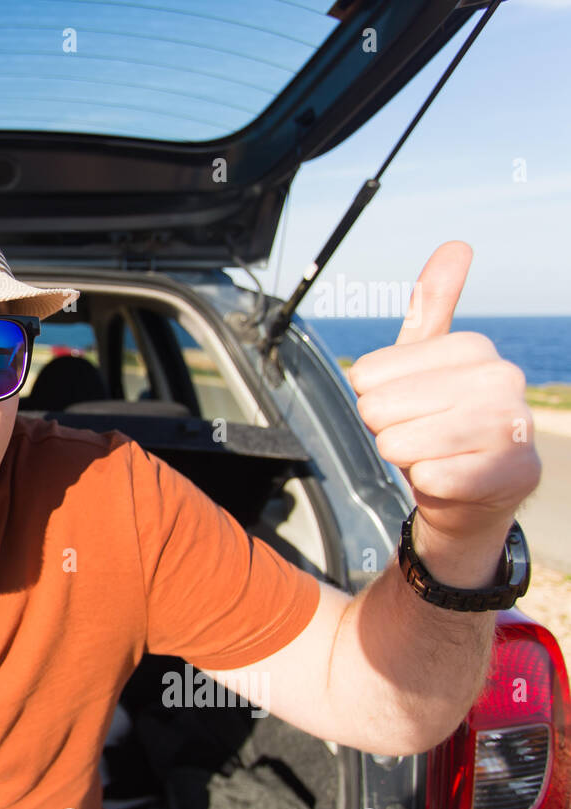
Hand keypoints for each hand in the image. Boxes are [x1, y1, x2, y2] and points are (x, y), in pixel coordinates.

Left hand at [347, 242, 540, 551]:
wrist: (474, 493)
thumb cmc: (440, 423)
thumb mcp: (427, 362)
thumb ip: (432, 305)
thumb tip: (456, 244)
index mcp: (474, 347)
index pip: (368, 374)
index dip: (375, 397)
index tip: (409, 405)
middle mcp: (502, 379)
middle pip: (379, 408)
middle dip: (388, 430)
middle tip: (421, 434)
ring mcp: (510, 426)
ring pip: (400, 443)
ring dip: (407, 457)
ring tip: (435, 454)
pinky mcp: (508, 472)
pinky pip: (428, 478)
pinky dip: (428, 485)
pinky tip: (452, 478)